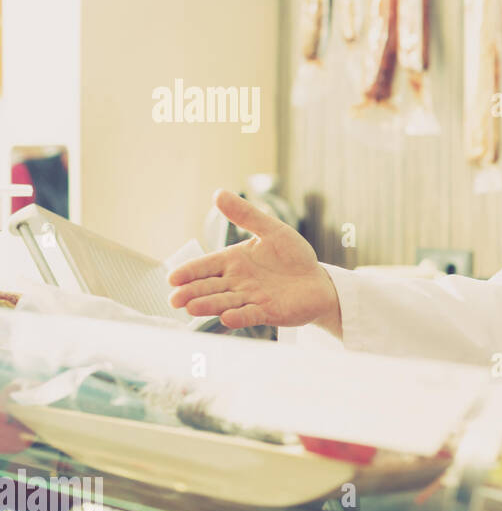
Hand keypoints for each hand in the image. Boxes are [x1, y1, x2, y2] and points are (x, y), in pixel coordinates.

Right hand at [168, 190, 339, 330]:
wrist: (318, 281)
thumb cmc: (293, 256)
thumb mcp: (271, 230)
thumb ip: (246, 215)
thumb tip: (218, 193)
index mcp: (234, 261)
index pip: (205, 266)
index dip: (189, 272)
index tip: (173, 278)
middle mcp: (237, 282)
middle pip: (209, 287)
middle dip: (191, 292)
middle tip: (174, 299)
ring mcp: (251, 298)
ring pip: (225, 302)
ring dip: (208, 305)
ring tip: (191, 308)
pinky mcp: (267, 312)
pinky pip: (250, 315)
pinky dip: (239, 317)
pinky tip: (227, 317)